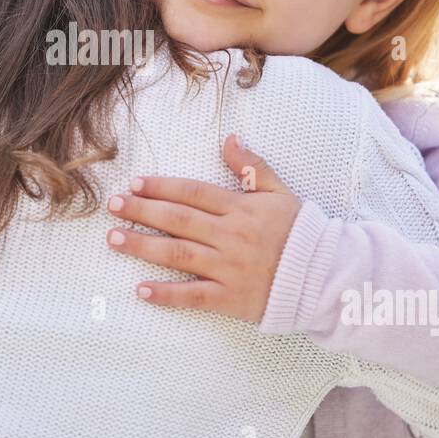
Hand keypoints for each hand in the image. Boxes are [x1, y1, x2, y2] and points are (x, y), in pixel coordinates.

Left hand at [104, 134, 301, 322]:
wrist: (326, 276)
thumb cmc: (301, 232)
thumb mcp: (279, 192)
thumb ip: (252, 167)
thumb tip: (229, 139)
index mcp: (241, 209)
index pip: (193, 193)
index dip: (162, 186)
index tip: (135, 183)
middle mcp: (231, 236)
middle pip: (178, 220)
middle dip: (142, 210)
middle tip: (112, 205)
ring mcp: (229, 269)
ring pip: (178, 255)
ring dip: (143, 246)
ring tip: (114, 238)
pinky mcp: (231, 298)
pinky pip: (194, 296)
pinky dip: (167, 294)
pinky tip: (140, 289)